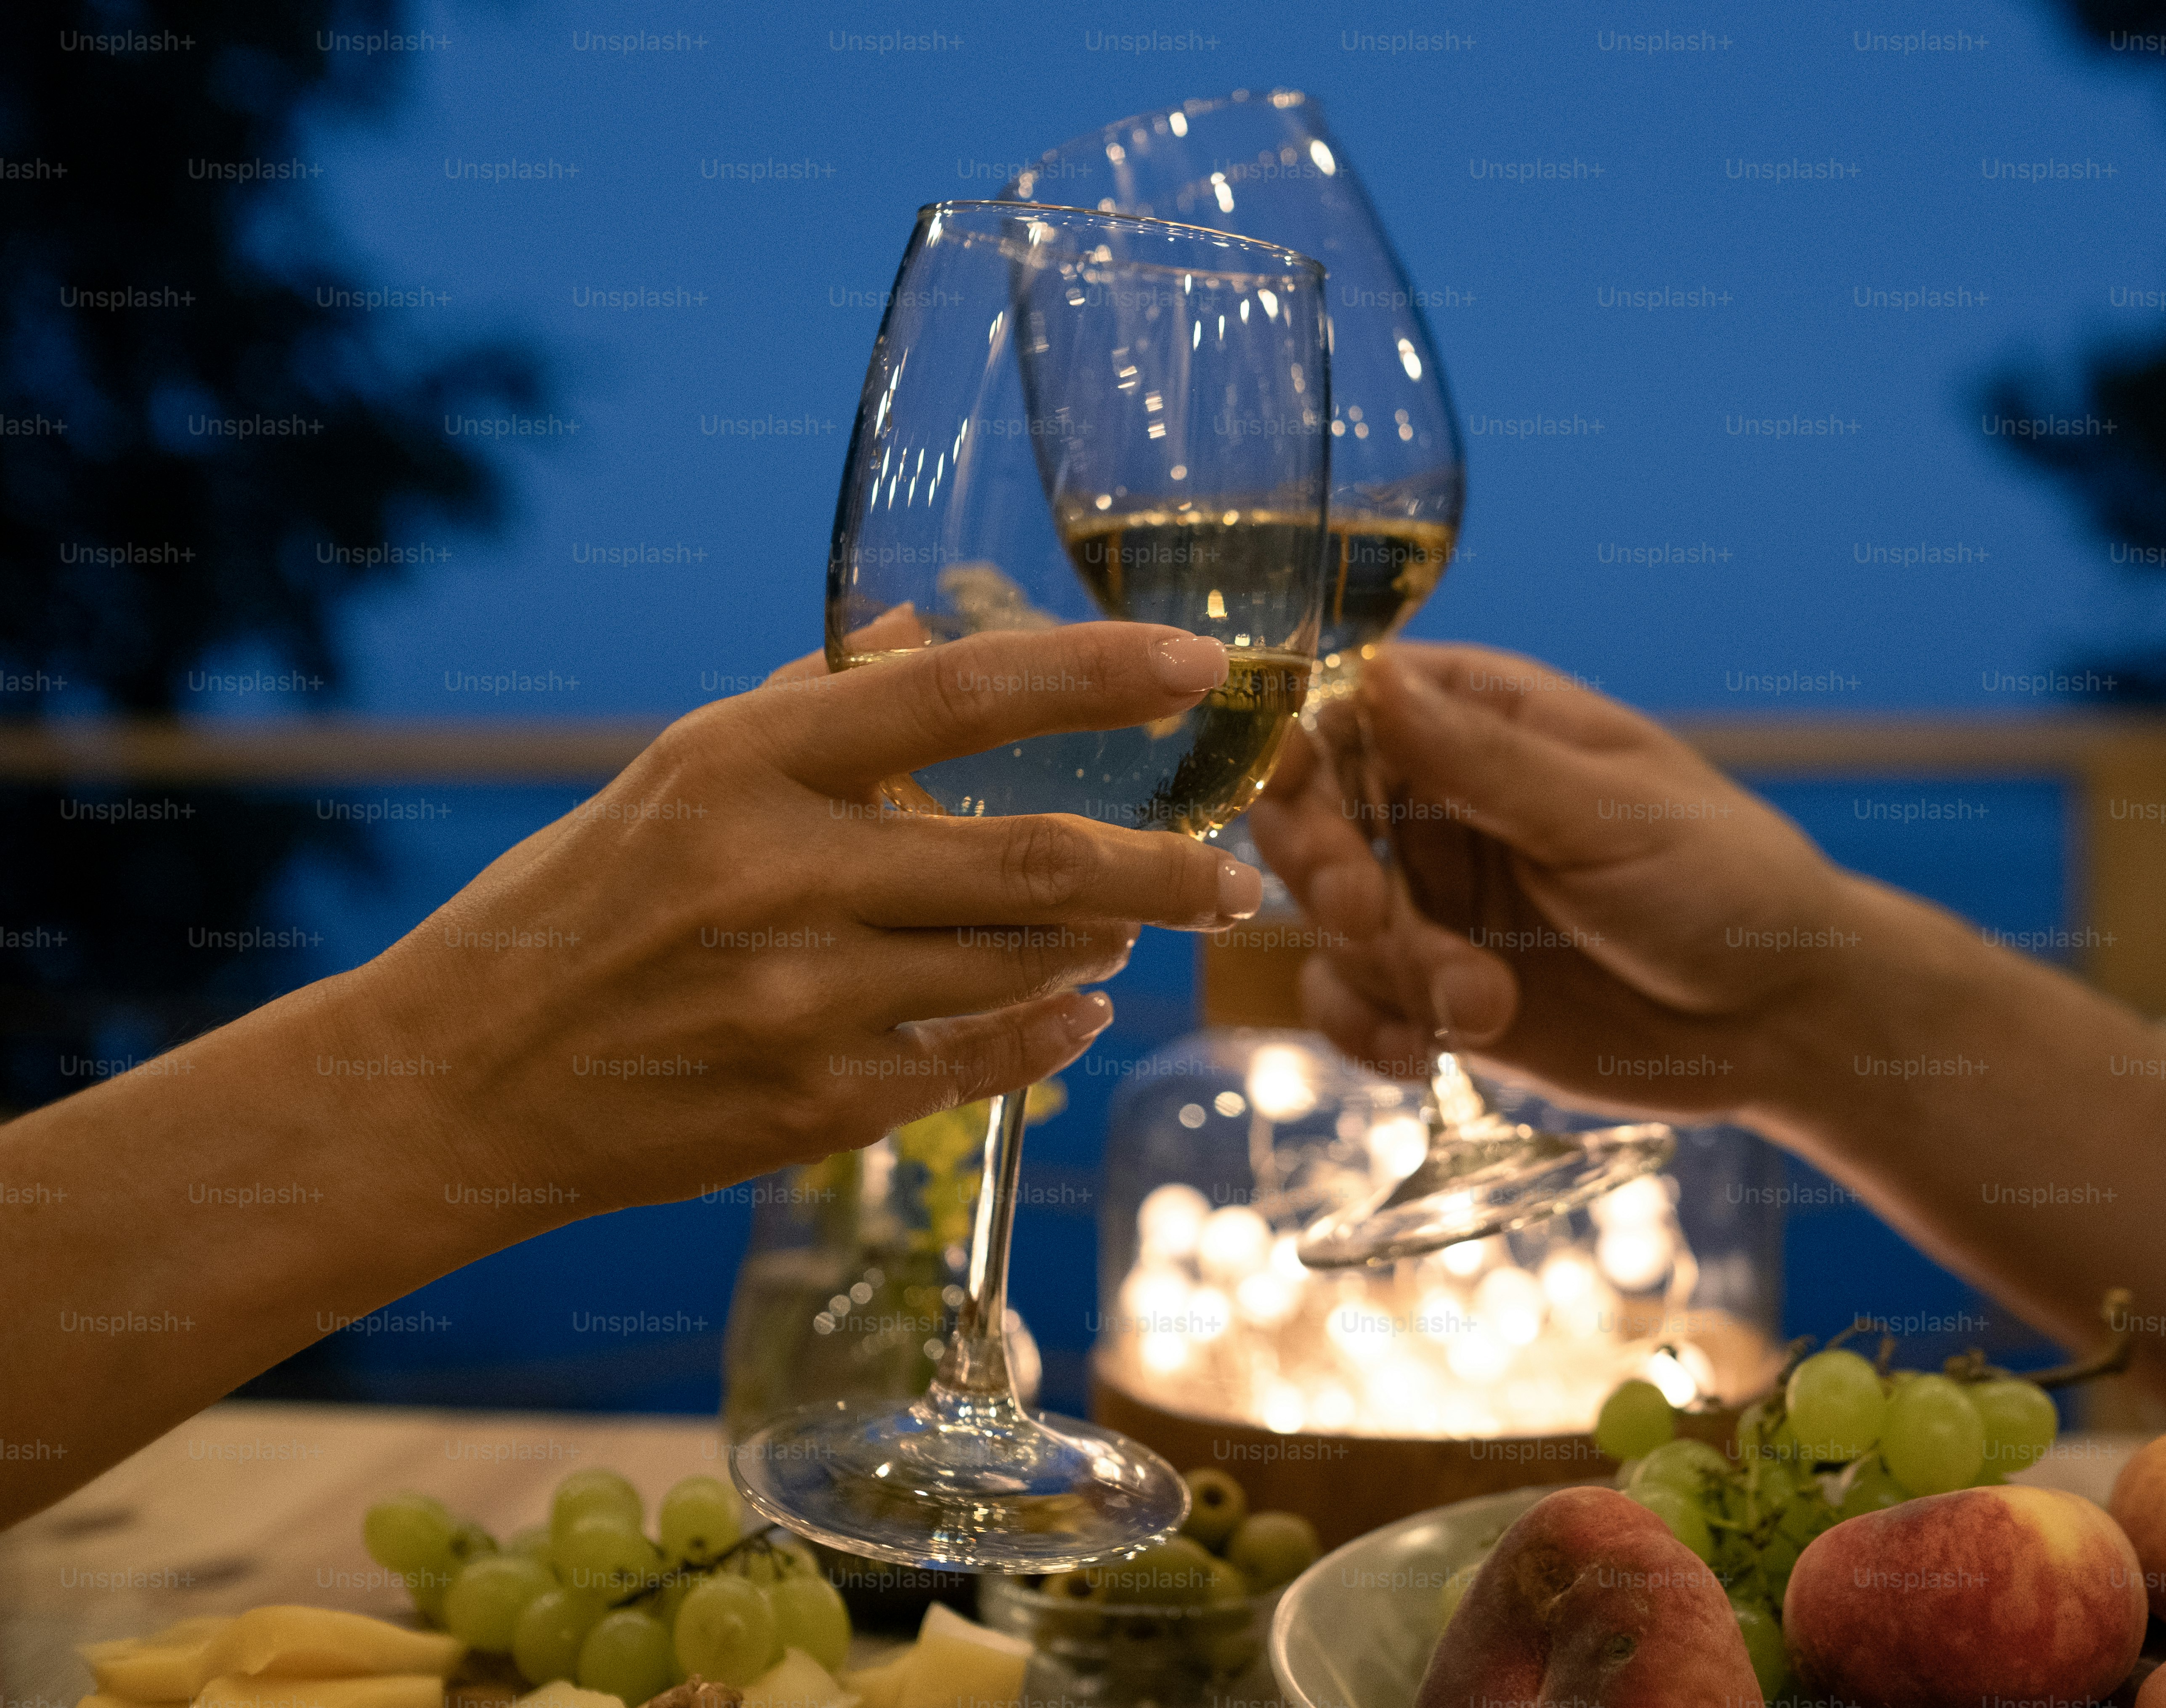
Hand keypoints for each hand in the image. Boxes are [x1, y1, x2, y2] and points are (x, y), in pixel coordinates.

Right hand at [345, 615, 1263, 1211]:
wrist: (459, 1082)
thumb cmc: (572, 908)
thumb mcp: (670, 774)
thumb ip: (809, 707)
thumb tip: (926, 634)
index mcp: (740, 766)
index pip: (959, 696)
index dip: (1095, 673)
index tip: (1199, 664)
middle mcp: (779, 878)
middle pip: (1033, 859)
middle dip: (1165, 867)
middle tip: (1236, 872)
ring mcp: (801, 1003)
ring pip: (1024, 967)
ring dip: (1102, 945)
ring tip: (1130, 925)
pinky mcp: (814, 1106)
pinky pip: (982, 1063)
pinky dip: (1049, 1031)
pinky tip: (1075, 1006)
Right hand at [1255, 642, 1850, 1119]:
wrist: (1780, 1021)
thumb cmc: (1725, 882)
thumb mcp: (1607, 813)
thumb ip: (1482, 758)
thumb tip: (1374, 674)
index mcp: (1483, 724)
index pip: (1349, 707)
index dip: (1303, 748)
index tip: (1299, 792)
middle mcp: (1439, 806)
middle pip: (1310, 814)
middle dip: (1323, 866)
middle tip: (1363, 911)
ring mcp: (1432, 901)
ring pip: (1328, 922)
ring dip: (1383, 968)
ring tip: (1481, 1005)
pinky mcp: (1434, 989)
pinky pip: (1352, 1002)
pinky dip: (1368, 1030)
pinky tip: (1424, 1052)